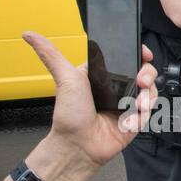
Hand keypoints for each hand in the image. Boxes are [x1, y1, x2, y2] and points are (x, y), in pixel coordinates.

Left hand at [22, 32, 155, 180]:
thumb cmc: (70, 115)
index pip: (125, 58)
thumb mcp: (64, 79)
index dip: (139, 54)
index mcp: (102, 74)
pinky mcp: (134, 120)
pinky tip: (130, 119)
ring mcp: (126, 104)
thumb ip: (51, 54)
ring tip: (137, 104)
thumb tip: (30, 35)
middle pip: (143, 73)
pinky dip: (142, 115)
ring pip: (149, 92)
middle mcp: (116, 88)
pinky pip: (148, 113)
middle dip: (148, 74)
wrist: (79, 145)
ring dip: (148, 96)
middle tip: (141, 81)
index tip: (144, 54)